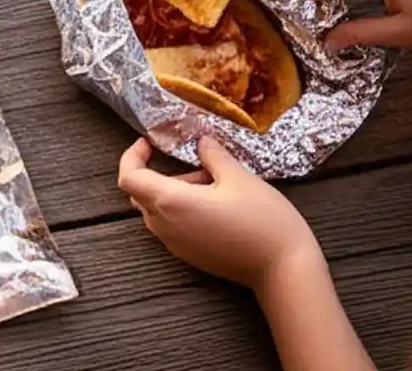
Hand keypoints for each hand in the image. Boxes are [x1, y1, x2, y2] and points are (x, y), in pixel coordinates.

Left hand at [117, 137, 320, 291]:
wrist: (283, 270)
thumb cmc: (262, 221)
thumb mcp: (238, 177)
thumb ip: (213, 155)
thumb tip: (201, 141)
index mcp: (170, 202)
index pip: (128, 177)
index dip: (132, 156)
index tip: (150, 143)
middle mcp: (164, 226)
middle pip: (141, 193)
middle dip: (162, 173)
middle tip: (201, 166)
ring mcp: (175, 244)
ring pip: (157, 209)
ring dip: (176, 191)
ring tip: (217, 184)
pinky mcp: (188, 255)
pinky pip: (171, 225)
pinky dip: (183, 208)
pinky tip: (218, 205)